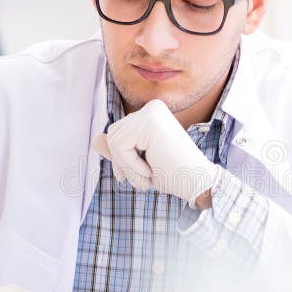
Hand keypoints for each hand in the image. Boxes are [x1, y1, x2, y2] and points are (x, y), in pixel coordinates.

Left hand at [92, 99, 221, 205]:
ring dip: (127, 166)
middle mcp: (152, 108)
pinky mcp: (149, 123)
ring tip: (149, 174)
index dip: (122, 158)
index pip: (118, 132)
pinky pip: (120, 146)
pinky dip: (131, 166)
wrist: (197, 183)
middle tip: (147, 175)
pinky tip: (151, 170)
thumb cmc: (172, 174)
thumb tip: (95, 139)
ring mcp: (151, 113)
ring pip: (114, 140)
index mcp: (152, 113)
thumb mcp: (138, 161)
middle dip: (122, 161)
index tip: (143, 171)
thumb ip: (119, 149)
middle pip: (113, 133)